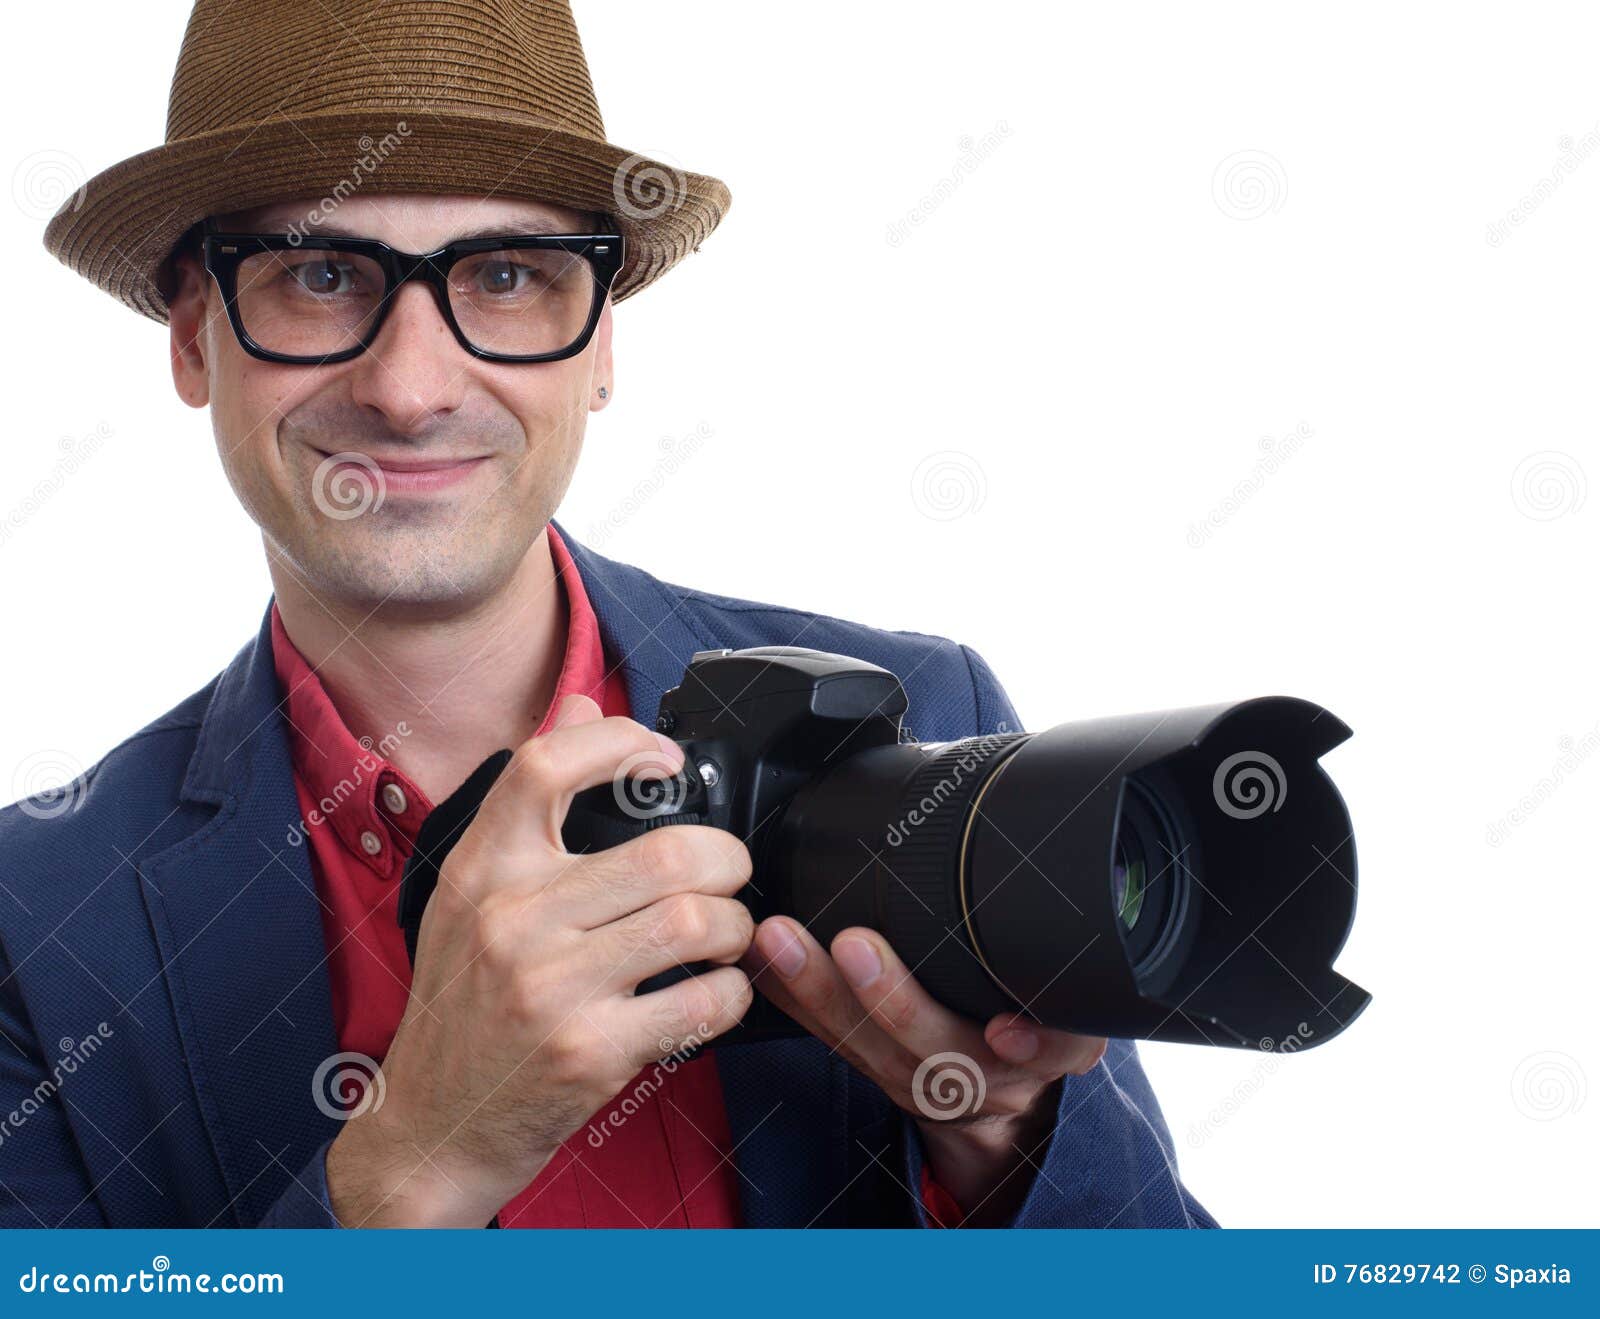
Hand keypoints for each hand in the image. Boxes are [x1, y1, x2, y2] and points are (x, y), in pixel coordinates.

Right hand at [325, 695, 756, 1226]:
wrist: (431, 1127)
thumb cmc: (460, 1008)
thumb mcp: (470, 896)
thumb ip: (528, 804)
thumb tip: (581, 703)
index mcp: (481, 869)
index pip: (545, 765)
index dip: (621, 743)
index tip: (664, 758)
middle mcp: (511, 919)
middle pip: (665, 850)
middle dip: (727, 858)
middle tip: (729, 872)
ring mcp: (551, 987)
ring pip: (694, 922)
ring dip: (733, 927)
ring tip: (724, 935)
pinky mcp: (589, 1051)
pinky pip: (701, 1001)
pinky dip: (730, 993)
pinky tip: (715, 991)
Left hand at [744, 917, 1105, 1224]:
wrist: (998, 1109)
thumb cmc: (1029, 1032)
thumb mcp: (1073, 1023)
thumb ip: (1068, 1005)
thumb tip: (1054, 951)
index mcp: (1045, 1055)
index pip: (1051, 1052)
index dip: (1034, 1044)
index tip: (1009, 1031)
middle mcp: (978, 1077)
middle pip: (936, 1050)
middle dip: (893, 1001)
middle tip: (855, 945)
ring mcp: (917, 1079)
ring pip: (865, 1048)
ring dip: (817, 992)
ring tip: (780, 941)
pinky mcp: (870, 1067)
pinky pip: (826, 1040)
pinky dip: (790, 1002)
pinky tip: (757, 964)